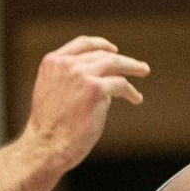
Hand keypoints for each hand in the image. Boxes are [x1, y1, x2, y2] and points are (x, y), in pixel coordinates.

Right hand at [22, 35, 150, 166]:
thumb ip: (69, 80)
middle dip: (122, 60)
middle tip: (138, 67)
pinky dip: (131, 92)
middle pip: (102, 55)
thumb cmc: (49, 128)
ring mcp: (82, 75)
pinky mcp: (96, 89)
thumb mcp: (52, 93)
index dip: (101, 45)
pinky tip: (136, 98)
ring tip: (143, 71)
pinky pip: (121, 84)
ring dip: (132, 67)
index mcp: (53, 62)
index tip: (114, 50)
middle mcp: (67, 64)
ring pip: (115, 63)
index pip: (82, 44)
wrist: (46, 145)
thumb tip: (101, 82)